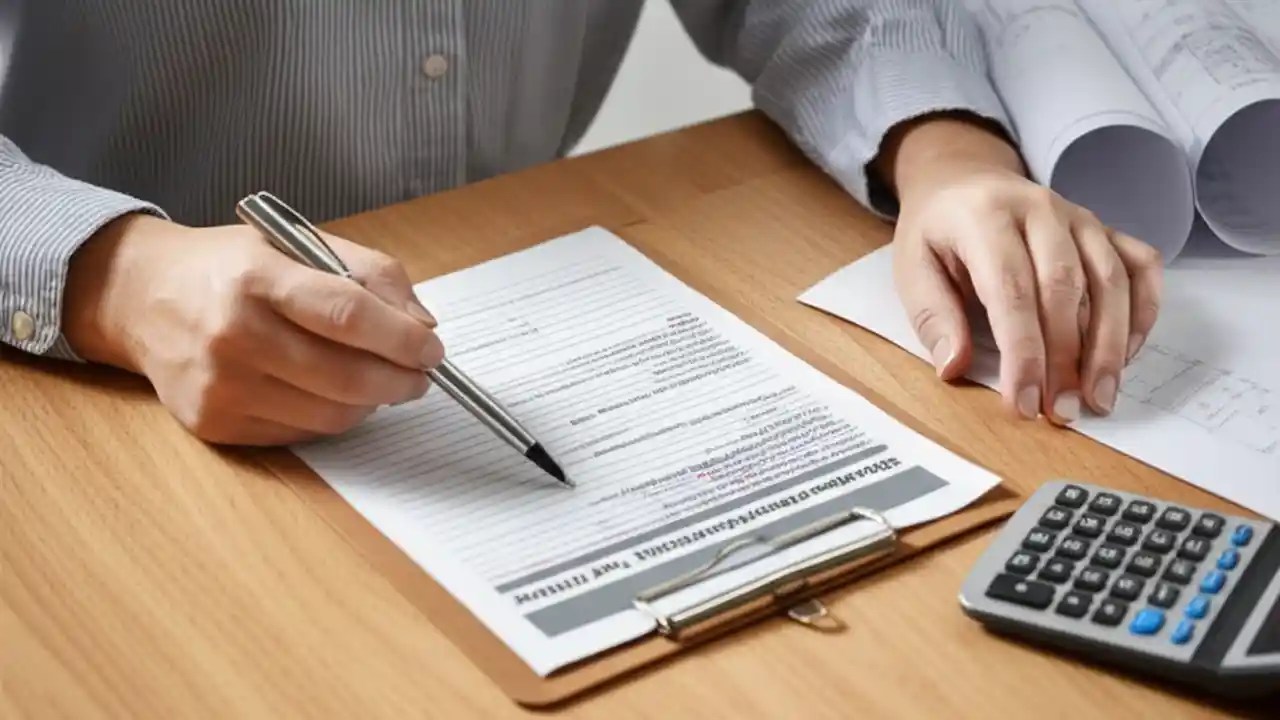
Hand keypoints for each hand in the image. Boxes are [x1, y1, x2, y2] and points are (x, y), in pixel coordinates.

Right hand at [64, 214, 444, 444]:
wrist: (144, 297)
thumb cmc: (232, 269)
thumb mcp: (298, 244)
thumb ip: (371, 274)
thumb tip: (422, 324)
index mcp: (257, 278)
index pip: (348, 315)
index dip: (402, 339)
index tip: (432, 349)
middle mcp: (233, 334)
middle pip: (346, 376)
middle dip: (401, 380)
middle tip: (420, 374)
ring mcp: (220, 385)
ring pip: (331, 415)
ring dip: (372, 403)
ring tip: (379, 381)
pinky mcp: (214, 423)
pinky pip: (300, 434)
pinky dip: (331, 417)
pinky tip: (330, 392)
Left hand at [877, 115, 1162, 423]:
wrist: (962, 180)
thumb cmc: (937, 233)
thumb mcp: (912, 268)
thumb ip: (933, 316)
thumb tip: (954, 368)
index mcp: (985, 216)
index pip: (1011, 290)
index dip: (1023, 353)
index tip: (1024, 403)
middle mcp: (1040, 209)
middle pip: (1067, 288)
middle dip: (1068, 358)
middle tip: (1062, 412)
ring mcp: (1080, 216)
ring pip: (1111, 280)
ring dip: (1110, 346)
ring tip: (1099, 398)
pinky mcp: (1105, 228)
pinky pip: (1140, 267)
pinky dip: (1142, 312)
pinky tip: (1125, 355)